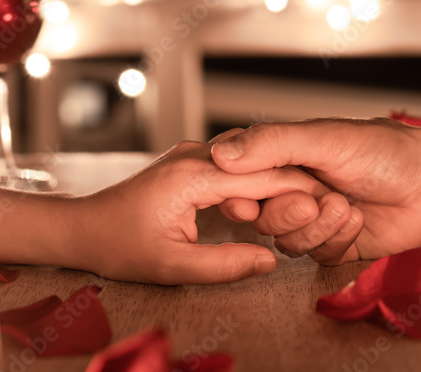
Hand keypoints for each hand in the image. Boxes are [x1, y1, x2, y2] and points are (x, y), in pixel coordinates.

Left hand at [60, 139, 324, 284]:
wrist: (84, 227)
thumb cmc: (119, 246)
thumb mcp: (173, 266)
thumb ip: (224, 264)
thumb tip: (269, 262)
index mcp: (194, 175)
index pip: (264, 175)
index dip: (303, 191)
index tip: (336, 204)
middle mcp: (196, 155)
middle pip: (262, 164)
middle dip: (297, 185)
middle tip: (331, 208)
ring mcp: (192, 155)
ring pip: (250, 164)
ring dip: (277, 184)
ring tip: (308, 209)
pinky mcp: (190, 162)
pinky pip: (234, 168)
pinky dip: (256, 184)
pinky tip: (273, 205)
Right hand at [212, 119, 420, 264]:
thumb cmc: (383, 149)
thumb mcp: (323, 138)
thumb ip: (271, 145)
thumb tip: (219, 153)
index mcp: (281, 155)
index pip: (236, 176)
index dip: (235, 192)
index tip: (243, 201)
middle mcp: (290, 187)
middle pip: (257, 216)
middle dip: (285, 212)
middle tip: (312, 198)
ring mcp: (310, 218)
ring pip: (284, 241)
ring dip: (316, 226)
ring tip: (345, 205)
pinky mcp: (332, 244)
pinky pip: (315, 255)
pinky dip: (336, 239)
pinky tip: (357, 220)